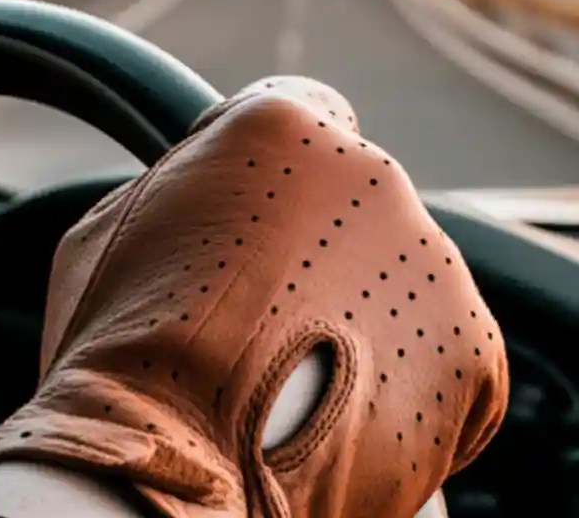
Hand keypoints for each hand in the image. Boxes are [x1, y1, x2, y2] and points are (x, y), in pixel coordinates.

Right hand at [0, 77, 506, 516]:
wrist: (169, 471)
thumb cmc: (119, 348)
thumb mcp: (110, 229)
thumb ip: (180, 186)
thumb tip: (207, 192)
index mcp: (281, 128)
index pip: (302, 114)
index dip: (268, 169)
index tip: (247, 214)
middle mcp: (375, 177)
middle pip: (350, 200)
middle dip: (311, 245)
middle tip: (251, 311)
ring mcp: (433, 267)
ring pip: (394, 276)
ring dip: (352, 309)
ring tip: (287, 372)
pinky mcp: (475, 356)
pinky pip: (436, 352)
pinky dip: (395, 377)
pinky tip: (331, 407)